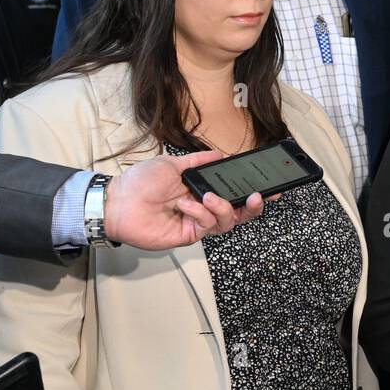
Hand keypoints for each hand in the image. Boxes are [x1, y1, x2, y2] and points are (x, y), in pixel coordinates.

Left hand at [102, 150, 273, 250]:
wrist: (118, 200)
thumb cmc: (140, 182)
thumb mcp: (173, 163)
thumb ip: (198, 161)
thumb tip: (220, 154)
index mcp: (202, 190)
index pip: (233, 193)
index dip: (252, 192)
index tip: (271, 188)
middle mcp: (203, 208)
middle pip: (238, 212)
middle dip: (252, 206)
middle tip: (256, 197)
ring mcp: (197, 223)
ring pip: (227, 221)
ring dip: (222, 207)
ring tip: (207, 197)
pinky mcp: (189, 235)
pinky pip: (207, 225)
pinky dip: (200, 212)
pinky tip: (186, 204)